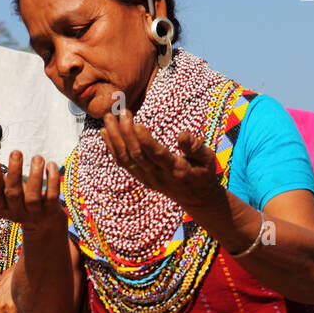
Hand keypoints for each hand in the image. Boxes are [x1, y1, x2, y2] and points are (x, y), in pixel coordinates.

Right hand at [0, 151, 66, 236]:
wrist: (43, 222)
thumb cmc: (21, 200)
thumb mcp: (7, 193)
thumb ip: (1, 182)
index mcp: (2, 208)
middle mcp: (17, 213)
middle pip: (13, 194)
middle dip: (14, 172)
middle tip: (16, 152)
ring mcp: (34, 213)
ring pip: (33, 196)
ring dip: (35, 175)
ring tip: (37, 158)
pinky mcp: (51, 210)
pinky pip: (52, 195)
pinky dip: (52, 179)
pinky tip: (51, 164)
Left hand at [101, 109, 221, 211]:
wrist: (196, 199)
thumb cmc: (203, 174)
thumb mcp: (208, 160)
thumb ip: (196, 147)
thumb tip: (182, 135)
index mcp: (175, 170)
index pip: (157, 155)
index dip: (145, 140)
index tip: (136, 123)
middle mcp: (157, 176)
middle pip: (136, 155)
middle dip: (126, 133)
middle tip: (119, 112)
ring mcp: (147, 178)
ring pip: (126, 159)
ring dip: (114, 138)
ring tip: (107, 118)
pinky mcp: (141, 178)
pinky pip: (123, 163)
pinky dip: (112, 148)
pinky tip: (105, 133)